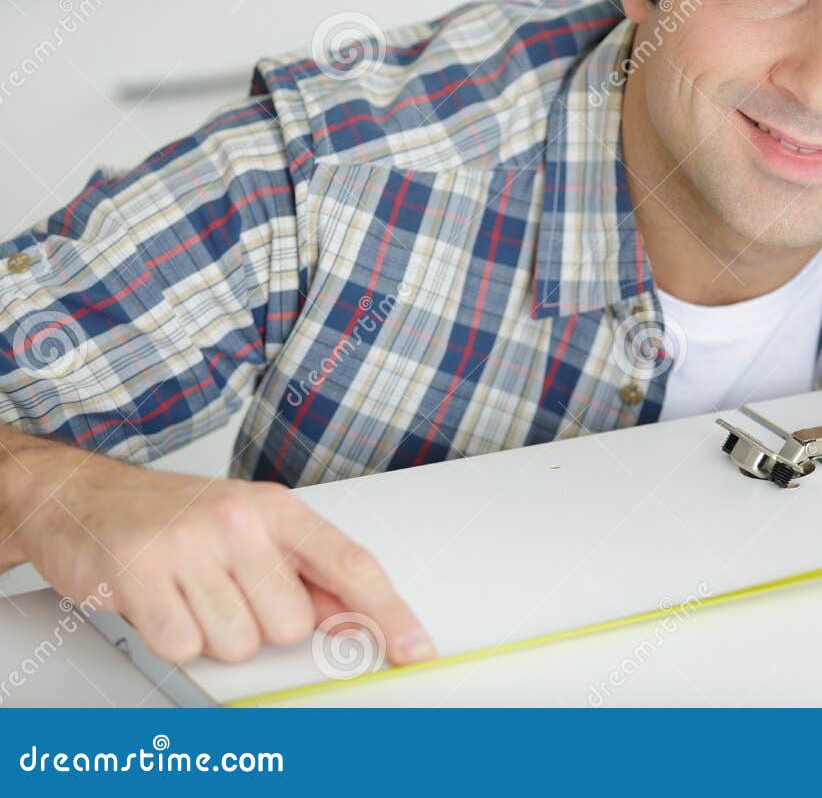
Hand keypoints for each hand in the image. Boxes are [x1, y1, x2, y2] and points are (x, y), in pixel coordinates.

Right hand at [8, 443, 433, 665]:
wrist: (82, 495)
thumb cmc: (173, 513)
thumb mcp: (250, 526)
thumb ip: (302, 570)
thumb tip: (352, 616)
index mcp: (278, 508)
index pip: (351, 565)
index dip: (390, 612)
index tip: (417, 646)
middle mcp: (239, 523)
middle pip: (291, 625)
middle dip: (260, 624)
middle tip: (224, 592)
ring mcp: (190, 548)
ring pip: (239, 644)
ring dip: (212, 633)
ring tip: (187, 593)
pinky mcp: (142, 577)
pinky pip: (183, 648)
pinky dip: (170, 638)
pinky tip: (159, 601)